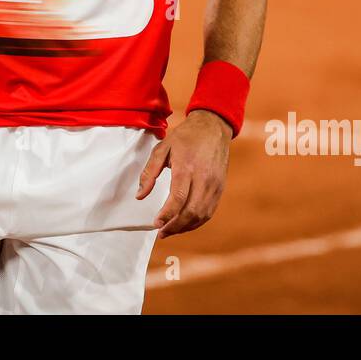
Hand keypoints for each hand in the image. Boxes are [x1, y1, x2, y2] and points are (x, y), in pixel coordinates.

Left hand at [136, 110, 231, 237]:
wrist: (213, 127)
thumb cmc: (185, 137)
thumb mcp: (162, 148)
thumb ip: (149, 173)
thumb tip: (140, 195)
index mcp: (187, 167)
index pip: (178, 198)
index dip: (167, 215)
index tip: (156, 223)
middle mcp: (204, 178)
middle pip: (191, 211)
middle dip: (175, 226)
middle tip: (161, 232)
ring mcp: (214, 185)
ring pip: (201, 214)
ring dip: (185, 227)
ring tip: (170, 230)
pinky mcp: (220, 188)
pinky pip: (209, 211)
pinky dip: (196, 222)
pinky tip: (184, 224)